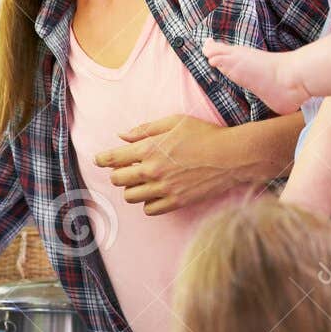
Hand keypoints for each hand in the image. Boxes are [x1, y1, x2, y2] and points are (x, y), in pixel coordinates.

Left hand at [92, 115, 248, 215]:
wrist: (232, 156)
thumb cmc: (205, 134)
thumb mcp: (175, 122)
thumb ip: (146, 129)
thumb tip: (122, 136)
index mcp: (150, 149)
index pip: (113, 158)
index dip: (101, 159)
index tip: (98, 160)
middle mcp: (153, 171)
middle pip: (118, 179)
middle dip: (117, 174)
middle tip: (125, 169)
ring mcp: (164, 188)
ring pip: (131, 196)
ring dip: (132, 188)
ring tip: (142, 181)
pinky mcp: (176, 202)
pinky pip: (149, 209)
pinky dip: (148, 202)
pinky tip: (155, 192)